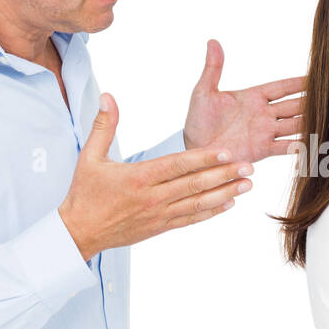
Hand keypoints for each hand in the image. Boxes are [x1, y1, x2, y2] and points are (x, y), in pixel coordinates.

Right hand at [59, 93, 254, 259]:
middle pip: (195, 184)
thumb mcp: (90, 157)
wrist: (79, 233)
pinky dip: (211, 211)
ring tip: (248, 184)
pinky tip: (229, 203)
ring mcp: (159, 215)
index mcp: (139, 177)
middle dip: (225, 174)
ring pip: (198, 203)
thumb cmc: (84, 193)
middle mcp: (153, 198)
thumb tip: (108, 96)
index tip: (226, 151)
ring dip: (225, 193)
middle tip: (249, 166)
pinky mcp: (161, 227)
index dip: (204, 158)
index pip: (178, 165)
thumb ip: (103, 125)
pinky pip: (191, 219)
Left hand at [182, 38, 304, 162]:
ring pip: (294, 124)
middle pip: (294, 105)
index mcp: (253, 97)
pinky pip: (285, 147)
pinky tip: (314, 143)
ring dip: (310, 121)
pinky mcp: (262, 150)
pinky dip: (299, 146)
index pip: (281, 87)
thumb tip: (212, 42)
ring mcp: (265, 132)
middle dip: (311, 100)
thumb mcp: (203, 92)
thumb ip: (212, 68)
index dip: (298, 82)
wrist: (195, 150)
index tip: (317, 75)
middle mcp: (263, 114)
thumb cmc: (197, 121)